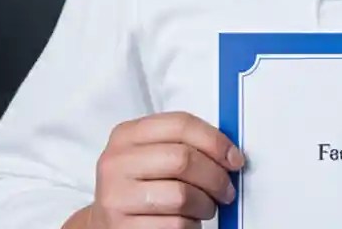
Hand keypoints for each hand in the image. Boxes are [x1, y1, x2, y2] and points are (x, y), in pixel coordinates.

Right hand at [83, 111, 244, 228]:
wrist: (107, 223)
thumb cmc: (140, 187)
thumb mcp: (152, 155)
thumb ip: (183, 145)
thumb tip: (229, 151)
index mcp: (127, 135)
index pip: (180, 124)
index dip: (216, 140)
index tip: (234, 158)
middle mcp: (116, 162)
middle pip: (183, 159)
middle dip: (215, 177)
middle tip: (226, 189)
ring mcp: (116, 196)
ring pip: (182, 196)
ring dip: (205, 205)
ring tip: (205, 207)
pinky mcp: (122, 227)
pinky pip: (175, 225)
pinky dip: (191, 226)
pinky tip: (187, 222)